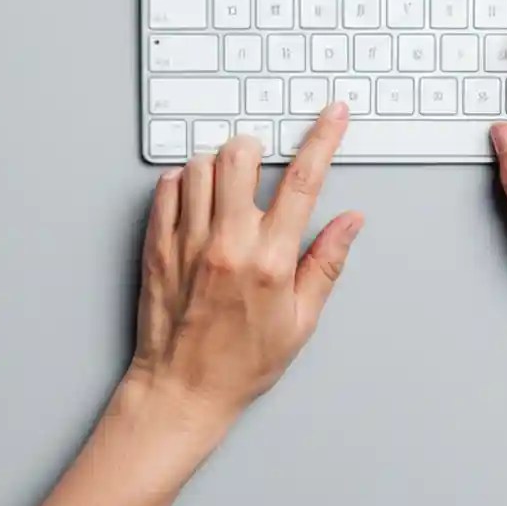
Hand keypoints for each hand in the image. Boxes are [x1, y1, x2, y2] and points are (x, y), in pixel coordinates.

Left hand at [32, 105, 361, 505]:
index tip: (333, 114)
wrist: (180, 391)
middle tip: (258, 161)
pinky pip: (166, 189)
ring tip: (226, 188)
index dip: (323, 139)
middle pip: (240, 157)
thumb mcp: (302, 321)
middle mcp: (227, 245)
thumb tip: (350, 222)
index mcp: (270, 262)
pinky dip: (183, 183)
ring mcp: (187, 244)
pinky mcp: (156, 248)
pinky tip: (197, 203)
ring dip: (218, 165)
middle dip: (254, 147)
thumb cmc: (241, 363)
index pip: (303, 182)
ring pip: (199, 166)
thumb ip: (326, 263)